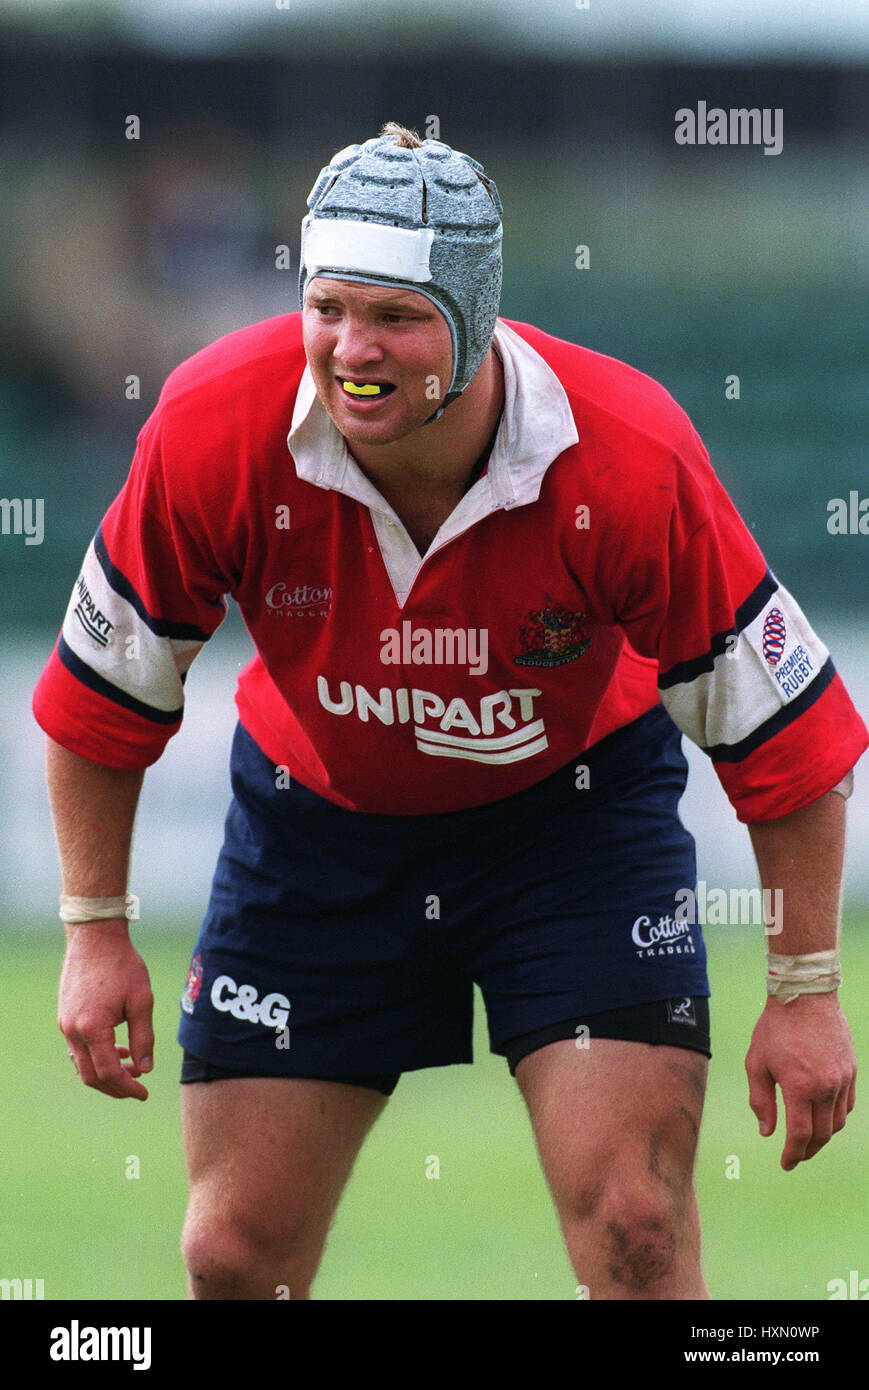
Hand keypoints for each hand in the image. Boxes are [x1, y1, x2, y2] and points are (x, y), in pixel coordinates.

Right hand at [58, 921, 154, 1099]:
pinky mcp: (64, 1018)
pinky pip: (78, 1049)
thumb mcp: (142, 1000)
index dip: (127, 1087)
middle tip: (138, 1087)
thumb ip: (144, 1037)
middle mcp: (72, 1030)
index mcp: (92, 1028)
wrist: (95, 938)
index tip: (144, 1094)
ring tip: (132, 1067)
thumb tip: (145, 1069)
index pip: (109, 1073)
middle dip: (115, 1087)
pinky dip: (96, 1056)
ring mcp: (64, 1025)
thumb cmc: (122, 965)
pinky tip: (118, 1050)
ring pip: (82, 1064)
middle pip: (91, 1076)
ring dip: (106, 1072)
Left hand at [745, 992, 855, 1169]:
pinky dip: (836, 1117)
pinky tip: (824, 1116)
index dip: (793, 1154)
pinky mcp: (851, 1070)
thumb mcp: (756, 1062)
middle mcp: (826, 1087)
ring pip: (838, 1122)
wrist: (805, 996)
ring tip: (808, 1138)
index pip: (800, 1135)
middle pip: (822, 1134)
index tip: (786, 1163)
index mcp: (800, 1087)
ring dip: (824, 1136)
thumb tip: (766, 1131)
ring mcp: (842, 1079)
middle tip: (796, 1155)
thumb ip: (761, 1100)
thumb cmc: (775, 1028)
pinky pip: (848, 1104)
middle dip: (808, 1150)